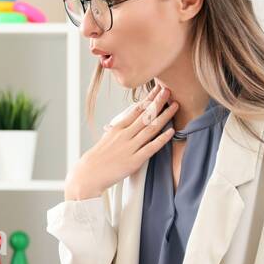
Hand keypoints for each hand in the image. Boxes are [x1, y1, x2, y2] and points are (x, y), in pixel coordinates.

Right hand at [63, 84, 178, 200]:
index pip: (136, 109)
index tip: (157, 89)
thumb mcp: (107, 138)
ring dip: (164, 116)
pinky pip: (151, 147)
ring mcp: (130, 147)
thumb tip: (127, 121)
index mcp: (118, 128)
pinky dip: (162, 139)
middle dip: (158, 102)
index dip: (148, 98)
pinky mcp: (135, 160)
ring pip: (150, 128)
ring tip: (174, 106)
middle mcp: (124, 135)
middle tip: (168, 91)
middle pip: (145, 115)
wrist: (89, 173)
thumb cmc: (99, 157)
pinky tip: (171, 131)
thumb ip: (119, 129)